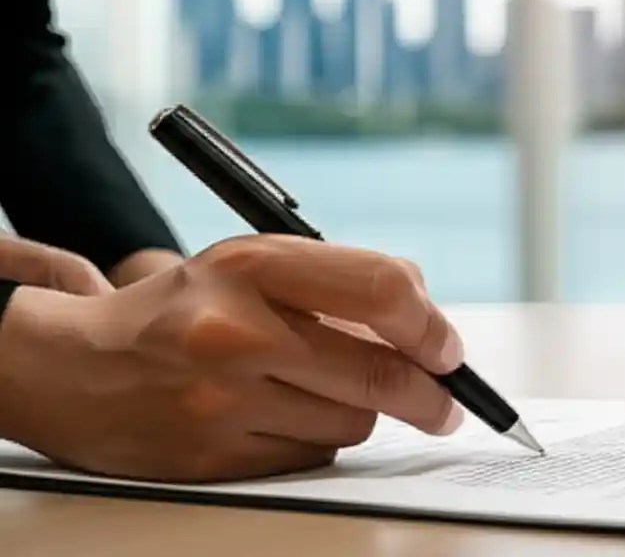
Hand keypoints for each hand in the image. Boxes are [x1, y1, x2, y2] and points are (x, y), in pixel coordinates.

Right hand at [0, 235, 463, 481]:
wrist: (78, 366)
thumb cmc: (188, 308)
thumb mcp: (256, 264)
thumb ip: (342, 282)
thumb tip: (430, 328)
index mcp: (254, 266)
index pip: (380, 290)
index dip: (431, 326)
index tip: (449, 350)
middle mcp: (237, 332)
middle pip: (380, 375)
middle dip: (430, 395)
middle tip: (446, 403)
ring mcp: (223, 401)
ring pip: (352, 421)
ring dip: (360, 411)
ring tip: (319, 389)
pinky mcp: (214, 457)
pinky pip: (311, 456)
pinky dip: (315, 438)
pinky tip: (281, 416)